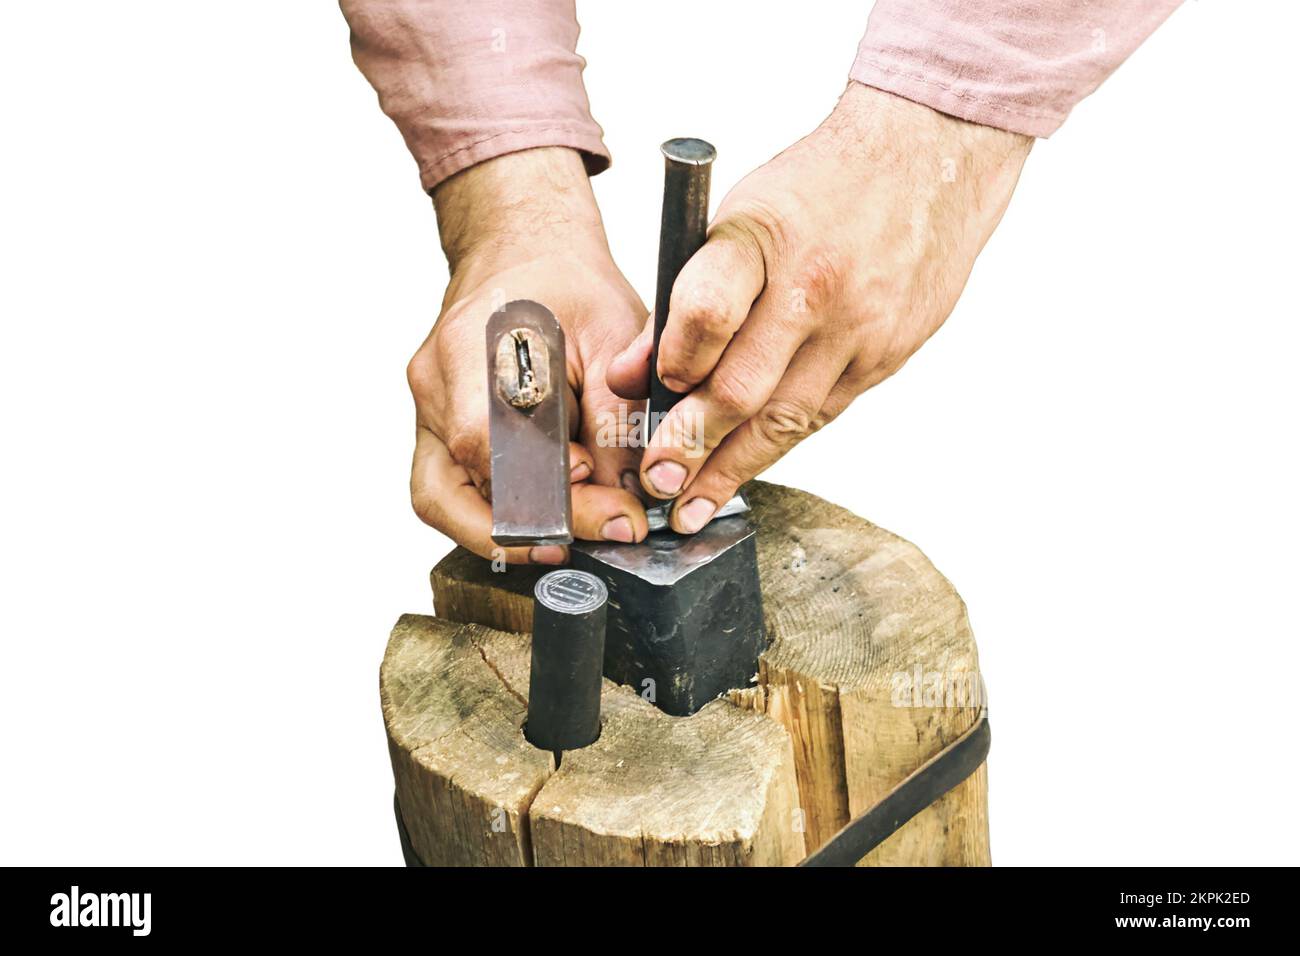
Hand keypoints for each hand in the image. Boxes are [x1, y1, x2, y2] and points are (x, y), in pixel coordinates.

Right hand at [410, 148, 649, 562]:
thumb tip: (628, 504)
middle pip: (458, 487)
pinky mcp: (431, 426)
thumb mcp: (617, 340)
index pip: (500, 447)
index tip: (618, 516)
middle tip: (604, 534)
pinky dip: (493, 514)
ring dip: (506, 533)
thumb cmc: (572, 288)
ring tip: (571, 538)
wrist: (524, 251)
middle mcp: (437, 380)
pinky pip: (448, 490)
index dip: (556, 495)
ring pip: (441, 501)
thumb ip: (619, 424)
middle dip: (532, 529)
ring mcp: (426, 407)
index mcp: (477, 345)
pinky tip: (542, 517)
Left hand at [607, 84, 1032, 531]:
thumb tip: (632, 375)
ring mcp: (860, 328)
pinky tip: (747, 470)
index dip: (671, 362)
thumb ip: (682, 299)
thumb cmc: (819, 188)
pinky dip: (780, 445)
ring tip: (694, 505)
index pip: (706, 312)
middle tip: (658, 483)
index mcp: (763, 236)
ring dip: (733, 470)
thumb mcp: (737, 216)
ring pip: (787, 420)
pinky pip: (824, 414)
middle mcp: (814, 288)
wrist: (931, 158)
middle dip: (692, 446)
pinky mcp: (888, 355)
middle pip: (744, 388)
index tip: (648, 392)